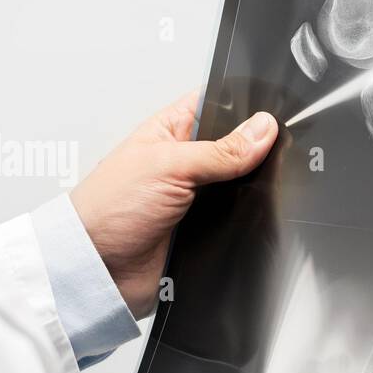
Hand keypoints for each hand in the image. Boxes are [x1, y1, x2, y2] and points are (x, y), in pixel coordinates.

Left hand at [70, 93, 278, 317]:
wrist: (99, 268)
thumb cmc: (109, 209)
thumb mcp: (170, 165)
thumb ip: (221, 150)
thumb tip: (263, 129)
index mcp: (171, 132)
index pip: (216, 104)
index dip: (244, 106)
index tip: (273, 111)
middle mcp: (185, 163)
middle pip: (236, 147)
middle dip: (255, 151)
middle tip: (273, 152)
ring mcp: (197, 197)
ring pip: (241, 185)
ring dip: (251, 189)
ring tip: (260, 187)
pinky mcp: (205, 230)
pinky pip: (239, 220)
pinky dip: (249, 220)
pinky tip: (253, 217)